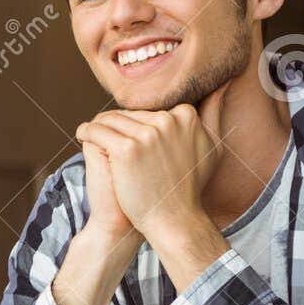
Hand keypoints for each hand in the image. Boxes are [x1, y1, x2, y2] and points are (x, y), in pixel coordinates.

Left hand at [76, 90, 223, 244]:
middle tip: (110, 143)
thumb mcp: (211, 146)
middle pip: (128, 113)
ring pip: (109, 120)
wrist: (173, 219)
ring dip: (98, 128)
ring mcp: (147, 135)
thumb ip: (213, 113)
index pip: (148, 110)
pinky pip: (95, 130)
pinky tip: (82, 137)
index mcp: (186, 116)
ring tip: (93, 137)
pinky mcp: (126, 149)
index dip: (137, 125)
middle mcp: (168, 121)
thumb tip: (221, 85)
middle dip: (117, 127)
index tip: (132, 143)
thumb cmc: (189, 186)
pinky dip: (86, 132)